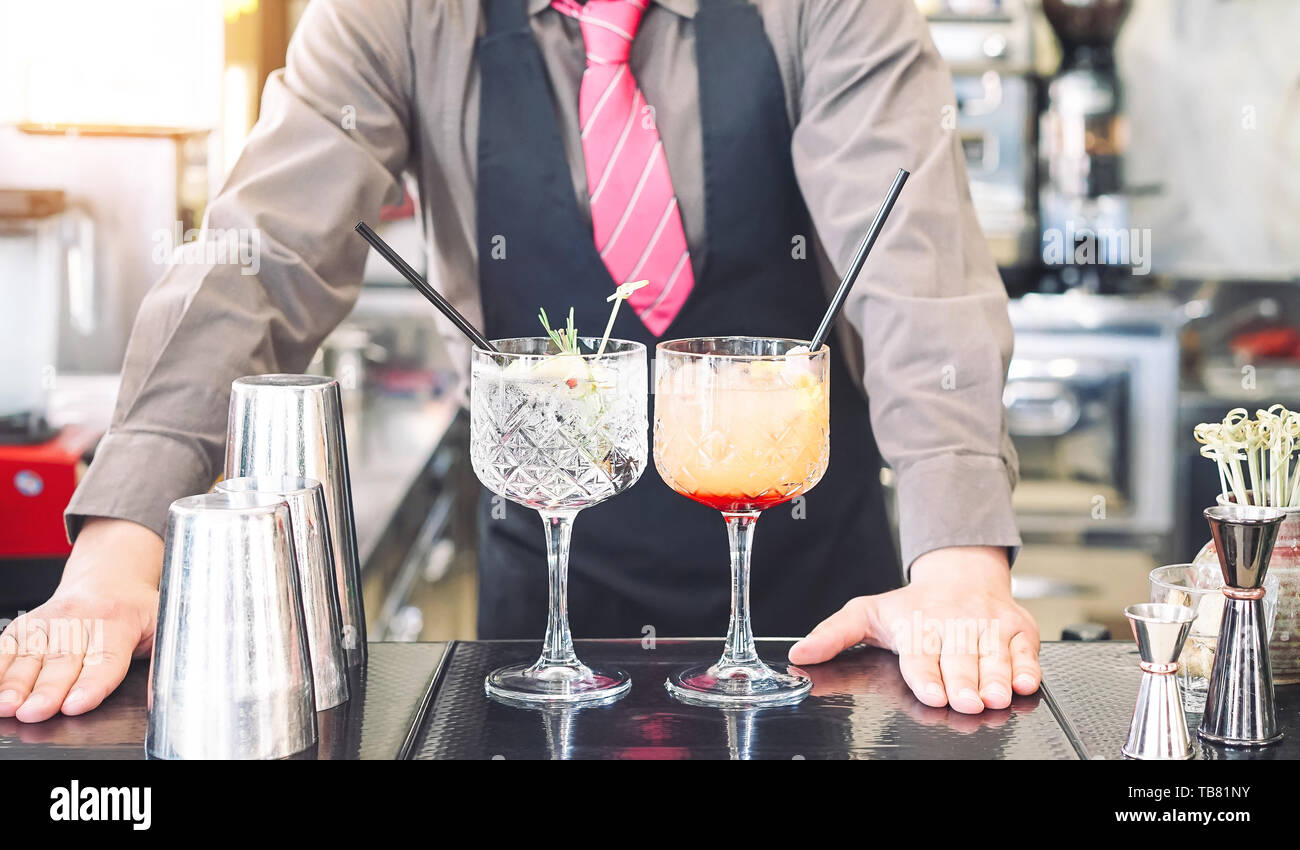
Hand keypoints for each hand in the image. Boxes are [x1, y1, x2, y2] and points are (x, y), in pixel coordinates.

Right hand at [0, 518, 161, 722]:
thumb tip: (162, 695)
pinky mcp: (23, 626)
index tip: (75, 705)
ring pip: (30, 656)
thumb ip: (163, 661)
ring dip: (16, 683)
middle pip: (62, 661)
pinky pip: (5, 649)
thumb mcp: (162, 627)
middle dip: (47, 690)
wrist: (108, 579)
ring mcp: (48, 621)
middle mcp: (79, 618)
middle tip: (35, 712)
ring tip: (8, 706)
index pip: (105, 658)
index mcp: (118, 621)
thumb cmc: (135, 611)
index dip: (90, 684)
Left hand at [788, 545, 1039, 713]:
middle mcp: (954, 624)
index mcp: (916, 624)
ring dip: (997, 677)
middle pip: (960, 659)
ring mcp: (988, 626)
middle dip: (963, 681)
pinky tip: (1026, 681)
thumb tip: (801, 653)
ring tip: (995, 696)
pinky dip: (1028, 666)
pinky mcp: (1018, 629)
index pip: (921, 654)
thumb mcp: (867, 613)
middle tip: (966, 702)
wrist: (961, 575)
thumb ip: (833, 635)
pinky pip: (1026, 650)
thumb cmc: (913, 605)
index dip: (927, 674)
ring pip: (994, 656)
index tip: (931, 691)